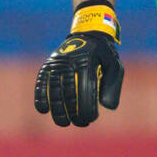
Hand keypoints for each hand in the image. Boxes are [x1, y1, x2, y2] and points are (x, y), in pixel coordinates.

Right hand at [34, 7, 123, 126]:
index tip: (91, 119)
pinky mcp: (49, 63)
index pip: (85, 89)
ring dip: (57, 109)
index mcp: (88, 62)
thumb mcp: (115, 66)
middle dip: (73, 112)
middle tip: (80, 123)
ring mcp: (57, 62)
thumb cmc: (104, 54)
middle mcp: (70, 61)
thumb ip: (112, 86)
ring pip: (54, 89)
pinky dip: (40, 96)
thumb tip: (107, 107)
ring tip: (63, 123)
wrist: (90, 32)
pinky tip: (43, 110)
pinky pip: (41, 81)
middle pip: (68, 92)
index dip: (87, 106)